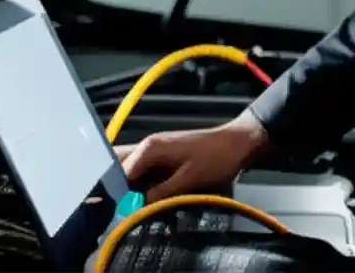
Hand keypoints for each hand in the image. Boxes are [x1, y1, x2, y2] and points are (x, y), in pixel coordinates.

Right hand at [114, 110, 270, 202]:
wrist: (239, 143)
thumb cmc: (216, 159)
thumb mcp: (188, 180)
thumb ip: (160, 194)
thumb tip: (134, 208)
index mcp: (150, 148)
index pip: (117, 172)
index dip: (115, 194)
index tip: (117, 211)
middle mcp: (147, 146)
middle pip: (118, 166)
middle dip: (115, 186)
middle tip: (119, 207)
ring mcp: (154, 151)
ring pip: (129, 169)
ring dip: (128, 187)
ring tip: (131, 205)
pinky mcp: (163, 158)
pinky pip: (143, 172)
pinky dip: (140, 185)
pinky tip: (143, 199)